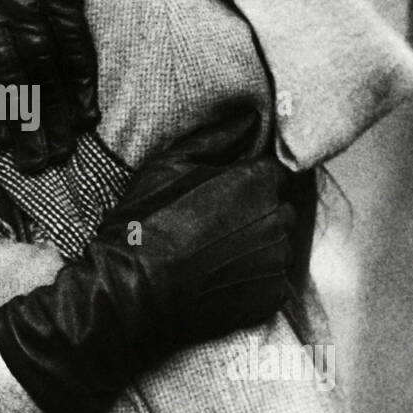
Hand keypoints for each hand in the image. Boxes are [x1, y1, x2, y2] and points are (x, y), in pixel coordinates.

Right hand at [0, 126, 296, 412]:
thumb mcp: (169, 166)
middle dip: (254, 213)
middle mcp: (277, 219)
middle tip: (213, 227)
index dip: (248, 182)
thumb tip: (250, 117)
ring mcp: (277, 260)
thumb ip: (216, 137)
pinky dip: (254, 279)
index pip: (273, 172)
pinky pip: (273, 279)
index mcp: (256, 182)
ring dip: (255, 246)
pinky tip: (220, 279)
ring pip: (276, 244)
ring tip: (213, 255)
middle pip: (278, 208)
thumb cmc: (146, 224)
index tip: (224, 195)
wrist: (134, 292)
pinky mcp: (273, 296)